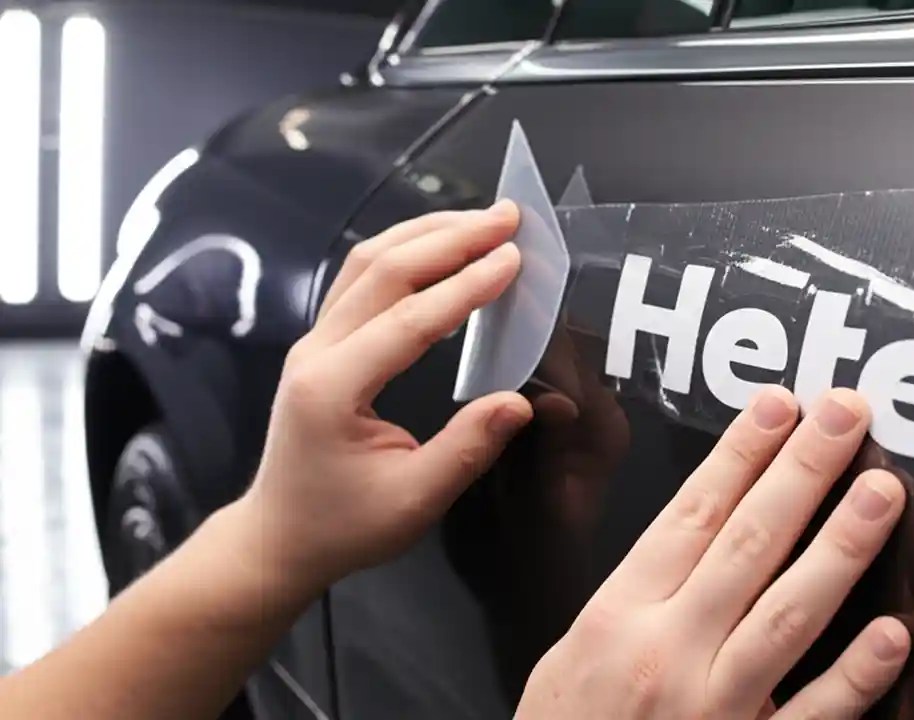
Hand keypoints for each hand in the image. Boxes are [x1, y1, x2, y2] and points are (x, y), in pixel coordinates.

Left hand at [241, 202, 533, 591]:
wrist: (278, 537)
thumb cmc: (344, 526)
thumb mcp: (413, 501)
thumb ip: (467, 448)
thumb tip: (520, 402)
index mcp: (334, 387)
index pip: (410, 320)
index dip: (466, 286)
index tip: (514, 258)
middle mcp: (317, 351)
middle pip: (384, 270)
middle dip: (450, 237)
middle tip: (509, 217)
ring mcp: (314, 342)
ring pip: (368, 264)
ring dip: (427, 234)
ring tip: (482, 220)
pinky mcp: (322, 344)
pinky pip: (363, 281)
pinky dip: (407, 254)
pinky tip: (442, 249)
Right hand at [516, 387, 910, 718]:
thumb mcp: (573, 656)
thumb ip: (635, 599)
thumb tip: (703, 533)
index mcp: (617, 616)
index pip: (691, 516)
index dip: (740, 455)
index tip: (780, 405)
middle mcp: (666, 651)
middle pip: (747, 544)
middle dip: (801, 470)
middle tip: (846, 412)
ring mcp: (711, 709)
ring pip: (787, 614)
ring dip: (840, 547)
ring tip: (882, 490)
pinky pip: (811, 716)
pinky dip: (854, 677)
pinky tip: (894, 633)